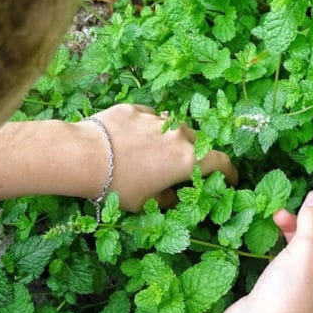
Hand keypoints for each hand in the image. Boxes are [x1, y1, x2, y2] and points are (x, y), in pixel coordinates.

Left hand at [78, 104, 237, 210]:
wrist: (82, 155)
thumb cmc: (116, 185)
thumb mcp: (144, 203)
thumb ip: (166, 199)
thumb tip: (171, 196)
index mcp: (187, 160)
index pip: (221, 162)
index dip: (230, 172)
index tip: (230, 179)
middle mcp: (179, 135)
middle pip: (198, 143)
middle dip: (194, 155)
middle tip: (180, 168)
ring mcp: (157, 119)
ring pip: (174, 128)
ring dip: (170, 141)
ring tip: (151, 154)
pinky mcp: (136, 109)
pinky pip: (150, 119)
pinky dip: (147, 129)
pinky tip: (129, 141)